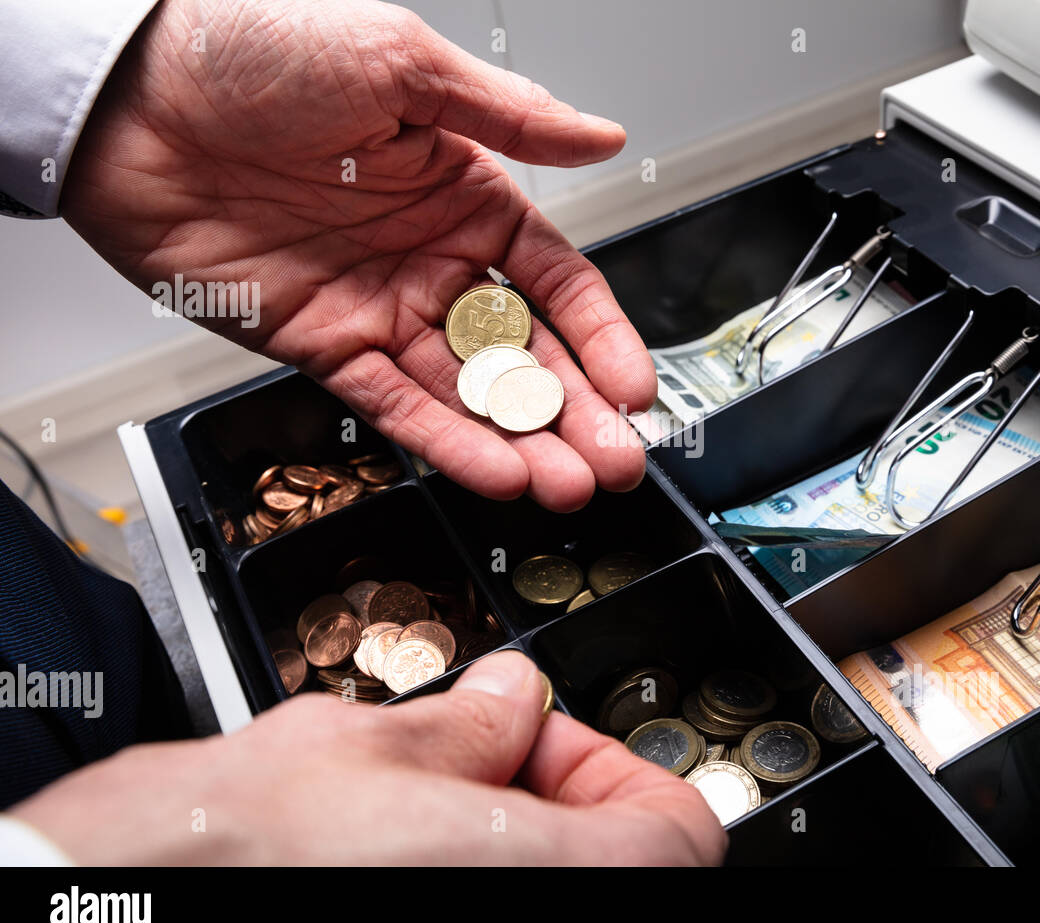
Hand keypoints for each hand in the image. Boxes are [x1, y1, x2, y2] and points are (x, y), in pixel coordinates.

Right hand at [10, 651, 725, 864]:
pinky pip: (493, 900)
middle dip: (565, 801)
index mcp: (548, 877)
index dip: (629, 771)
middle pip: (621, 865)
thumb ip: (478, 719)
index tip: (562, 742)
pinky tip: (402, 844)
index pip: (680, 834)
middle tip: (492, 758)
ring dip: (516, 838)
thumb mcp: (375, 741)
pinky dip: (473, 867)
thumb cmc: (238, 844)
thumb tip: (514, 697)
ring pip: (552, 884)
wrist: (133, 896)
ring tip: (432, 797)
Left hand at [62, 0, 655, 512]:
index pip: (558, 282)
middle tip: (616, 461)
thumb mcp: (403, 61)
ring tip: (570, 484)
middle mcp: (431, 260)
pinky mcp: (325, 348)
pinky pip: (395, 406)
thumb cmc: (258, 50)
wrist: (135, 93)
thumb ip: (511, 116)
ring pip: (466, 393)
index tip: (634, 387)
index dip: (600, 337)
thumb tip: (602, 135)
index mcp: (466, 193)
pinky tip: (496, 471)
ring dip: (522, 443)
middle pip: (523, 352)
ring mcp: (381, 309)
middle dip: (575, 411)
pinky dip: (446, 443)